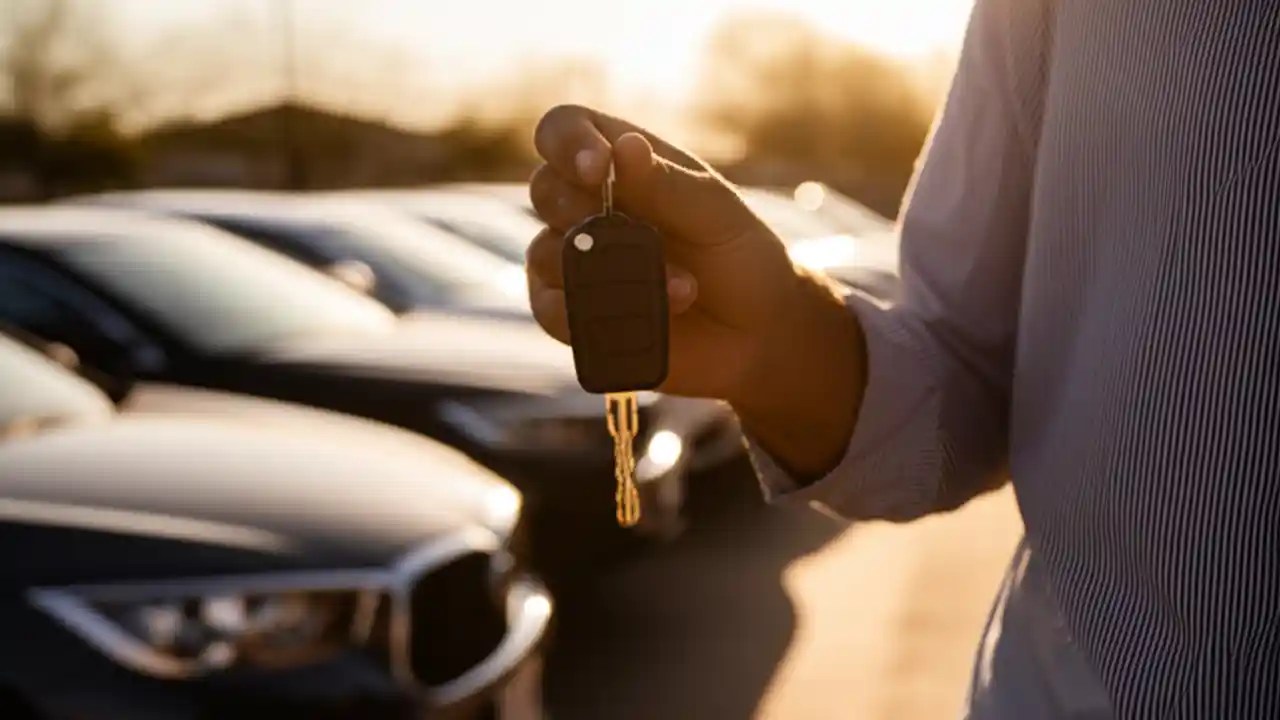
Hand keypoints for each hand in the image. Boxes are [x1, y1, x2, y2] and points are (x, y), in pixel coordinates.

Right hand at [525, 105, 796, 401]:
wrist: (756, 331)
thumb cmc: (739, 257)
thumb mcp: (716, 213)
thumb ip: (667, 183)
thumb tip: (625, 147)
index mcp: (620, 162)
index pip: (563, 129)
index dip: (567, 143)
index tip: (597, 169)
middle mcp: (588, 205)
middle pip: (544, 189)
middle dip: (584, 210)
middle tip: (638, 235)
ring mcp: (575, 260)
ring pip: (545, 253)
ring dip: (610, 272)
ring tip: (682, 289)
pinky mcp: (573, 313)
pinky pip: (550, 310)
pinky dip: (590, 314)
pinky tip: (639, 317)